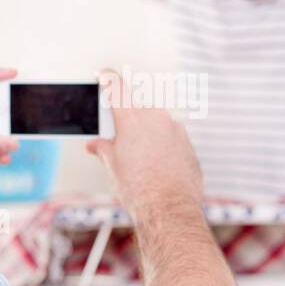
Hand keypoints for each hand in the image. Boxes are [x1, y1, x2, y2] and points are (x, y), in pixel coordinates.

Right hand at [85, 70, 203, 220]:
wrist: (169, 210)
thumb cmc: (140, 190)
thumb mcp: (113, 167)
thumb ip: (103, 149)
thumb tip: (96, 145)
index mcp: (132, 118)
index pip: (115, 86)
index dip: (106, 78)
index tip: (103, 75)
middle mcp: (156, 117)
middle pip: (137, 108)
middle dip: (127, 120)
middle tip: (118, 139)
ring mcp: (176, 129)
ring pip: (156, 124)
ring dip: (146, 135)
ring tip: (139, 161)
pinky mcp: (188, 144)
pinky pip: (171, 138)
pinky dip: (162, 147)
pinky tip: (156, 167)